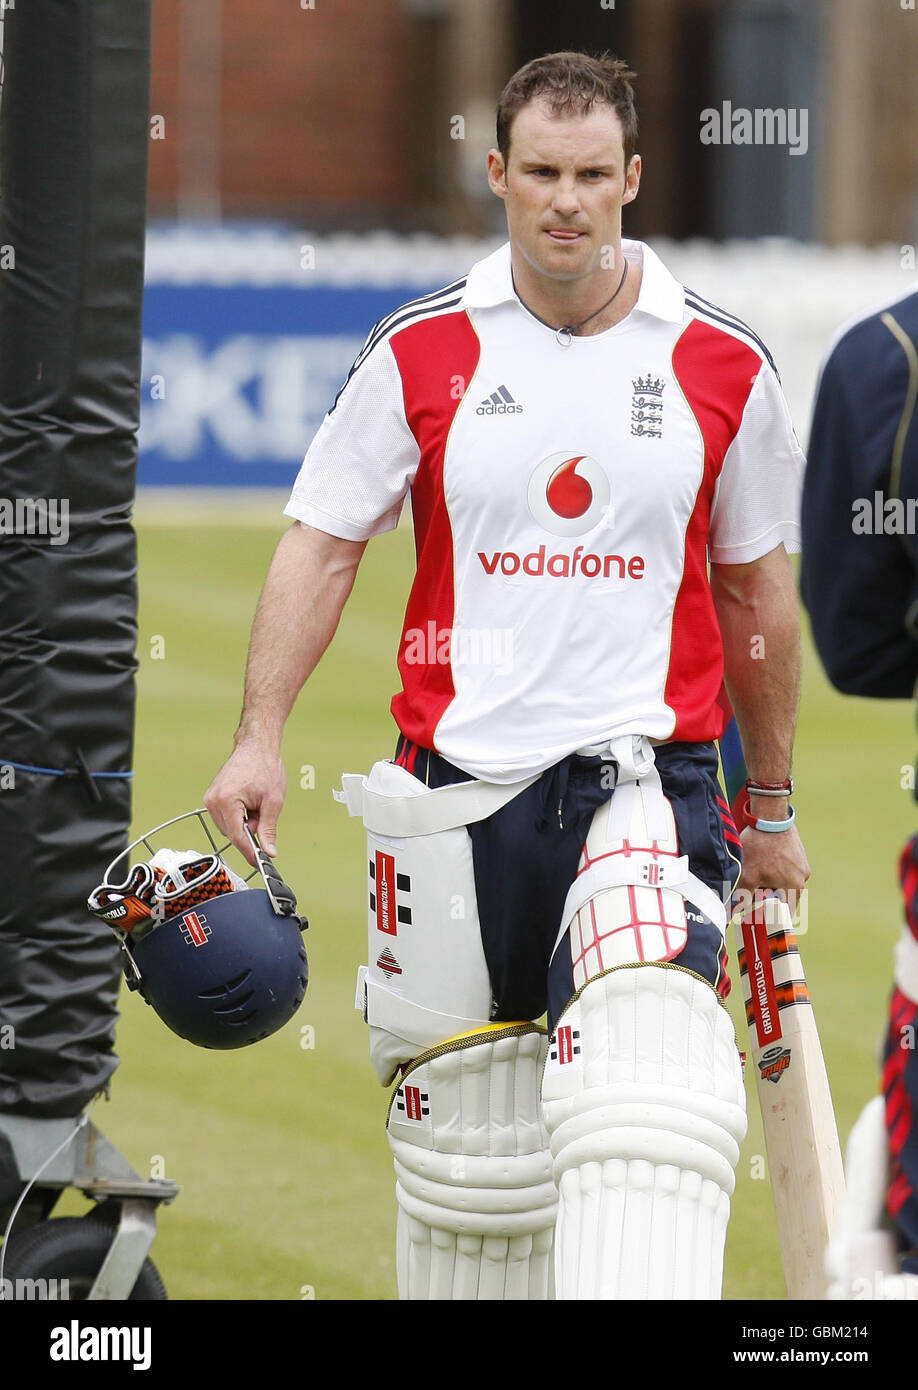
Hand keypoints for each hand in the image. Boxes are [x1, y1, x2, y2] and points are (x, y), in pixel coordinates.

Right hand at [204, 739, 286, 866]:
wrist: (256, 746)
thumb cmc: (265, 767)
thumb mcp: (273, 801)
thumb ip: (268, 829)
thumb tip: (269, 852)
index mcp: (226, 801)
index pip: (237, 837)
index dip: (250, 853)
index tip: (259, 863)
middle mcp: (213, 801)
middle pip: (232, 833)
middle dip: (250, 832)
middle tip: (264, 814)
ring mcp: (210, 799)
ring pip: (229, 827)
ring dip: (244, 823)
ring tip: (256, 804)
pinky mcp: (212, 798)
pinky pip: (226, 818)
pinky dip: (239, 816)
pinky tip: (249, 802)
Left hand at [737, 822, 809, 905]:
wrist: (770, 817)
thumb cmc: (760, 847)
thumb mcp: (748, 876)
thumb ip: (745, 896)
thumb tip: (739, 910)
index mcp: (795, 888)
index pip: (785, 911)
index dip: (771, 913)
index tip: (760, 912)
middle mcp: (803, 877)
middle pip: (784, 895)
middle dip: (768, 894)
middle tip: (753, 889)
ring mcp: (802, 863)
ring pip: (784, 879)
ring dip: (771, 878)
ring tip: (757, 869)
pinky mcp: (798, 851)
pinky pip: (786, 866)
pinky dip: (775, 866)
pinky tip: (763, 858)